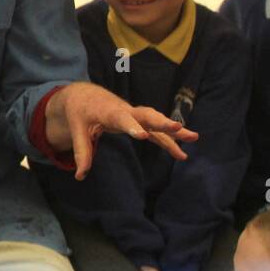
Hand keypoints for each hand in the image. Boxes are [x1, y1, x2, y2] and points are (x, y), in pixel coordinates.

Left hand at [45, 83, 197, 178]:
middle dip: (163, 122)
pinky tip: (181, 154)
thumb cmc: (80, 110)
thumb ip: (82, 151)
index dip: (132, 126)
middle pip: (147, 115)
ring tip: (194, 138)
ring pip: (157, 121)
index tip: (143, 136)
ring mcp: (135, 115)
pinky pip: (156, 131)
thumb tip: (80, 176)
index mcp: (109, 111)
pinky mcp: (139, 121)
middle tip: (178, 128)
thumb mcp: (76, 128)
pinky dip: (169, 141)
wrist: (85, 94)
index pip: (122, 119)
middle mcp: (126, 110)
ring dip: (174, 130)